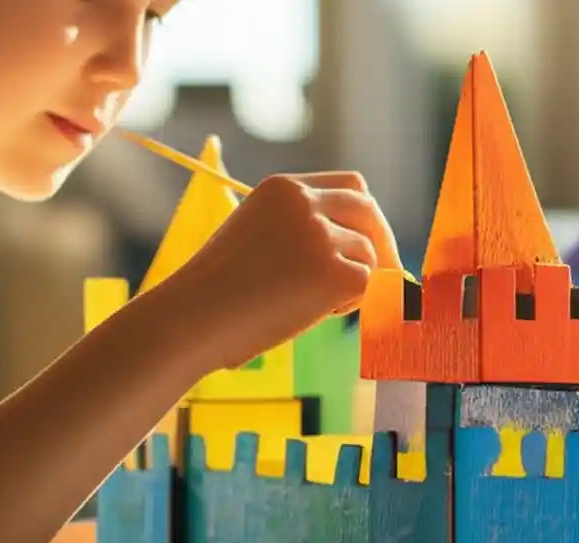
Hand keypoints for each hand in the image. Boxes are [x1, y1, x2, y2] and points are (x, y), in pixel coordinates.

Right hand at [167, 171, 400, 370]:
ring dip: (351, 283)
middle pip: (368, 211)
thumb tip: (357, 247)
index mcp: (283, 188)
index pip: (350, 186)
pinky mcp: (336, 272)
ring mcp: (321, 235)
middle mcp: (304, 202)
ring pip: (368, 256)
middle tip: (387, 273)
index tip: (369, 239)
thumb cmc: (216, 293)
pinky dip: (348, 304)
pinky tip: (311, 314)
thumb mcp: (256, 236)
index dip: (364, 215)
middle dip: (383, 242)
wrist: (191, 320)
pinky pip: (367, 286)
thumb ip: (300, 229)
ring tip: (307, 305)